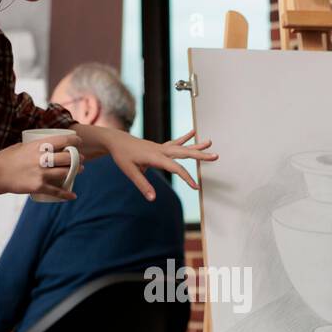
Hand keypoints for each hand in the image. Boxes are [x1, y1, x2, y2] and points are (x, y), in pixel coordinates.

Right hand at [0, 134, 81, 201]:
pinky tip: (73, 195)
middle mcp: (42, 158)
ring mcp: (41, 173)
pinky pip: (56, 191)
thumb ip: (33, 146)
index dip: (75, 141)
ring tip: (80, 171)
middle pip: (68, 157)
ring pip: (65, 172)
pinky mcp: (38, 186)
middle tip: (81, 158)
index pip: (63, 141)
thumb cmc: (6, 159)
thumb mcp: (20, 146)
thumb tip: (43, 144)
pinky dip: (66, 194)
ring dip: (76, 172)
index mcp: (38, 145)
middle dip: (78, 158)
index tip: (79, 142)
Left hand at [74, 125, 216, 199]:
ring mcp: (161, 147)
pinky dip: (185, 138)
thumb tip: (152, 199)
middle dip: (200, 155)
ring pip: (182, 146)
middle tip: (215, 156)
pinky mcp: (160, 147)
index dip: (187, 178)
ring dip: (196, 145)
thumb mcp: (130, 172)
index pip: (176, 168)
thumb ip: (143, 185)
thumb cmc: (122, 156)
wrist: (117, 141)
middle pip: (184, 152)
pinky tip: (193, 132)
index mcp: (155, 156)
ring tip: (210, 142)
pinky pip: (175, 142)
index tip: (196, 187)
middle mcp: (161, 150)